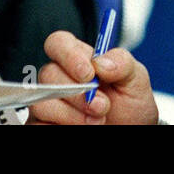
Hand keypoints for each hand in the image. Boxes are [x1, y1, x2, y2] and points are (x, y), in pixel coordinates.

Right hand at [26, 30, 158, 124]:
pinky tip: (82, 128)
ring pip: (42, 103)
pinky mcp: (45, 125)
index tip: (88, 73)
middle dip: (77, 93)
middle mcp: (60, 79)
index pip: (58, 43)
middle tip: (102, 105)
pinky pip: (38, 125)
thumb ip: (122, 63)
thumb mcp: (135, 79)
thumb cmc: (130, 104)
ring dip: (72, 115)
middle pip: (48, 74)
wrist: (132, 129)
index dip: (68, 55)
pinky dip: (62, 126)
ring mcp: (50, 102)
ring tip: (97, 121)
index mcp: (79, 59)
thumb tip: (100, 61)